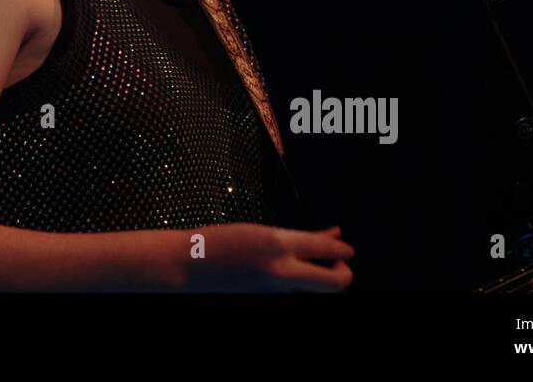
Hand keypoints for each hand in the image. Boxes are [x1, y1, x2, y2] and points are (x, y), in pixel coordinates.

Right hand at [183, 223, 354, 291]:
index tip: (346, 248)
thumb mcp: (257, 231)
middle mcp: (280, 270)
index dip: (341, 249)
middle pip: (336, 281)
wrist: (186, 267)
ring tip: (311, 264)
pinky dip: (297, 281)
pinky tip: (288, 270)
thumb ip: (295, 237)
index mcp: (276, 244)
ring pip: (313, 287)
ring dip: (318, 276)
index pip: (326, 248)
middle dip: (343, 273)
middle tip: (338, 264)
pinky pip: (292, 291)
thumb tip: (328, 236)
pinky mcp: (266, 299)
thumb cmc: (214, 243)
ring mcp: (274, 289)